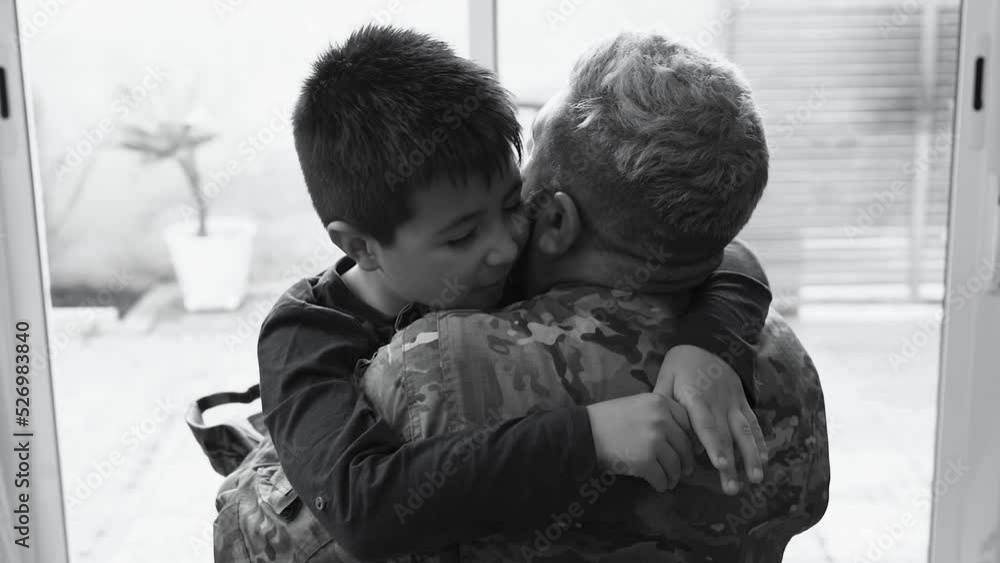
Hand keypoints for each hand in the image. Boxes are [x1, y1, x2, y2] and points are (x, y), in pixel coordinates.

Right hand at [586, 393, 694, 491]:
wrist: (584, 432)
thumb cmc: (607, 418)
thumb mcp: (637, 404)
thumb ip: (659, 412)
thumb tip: (680, 434)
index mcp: (660, 402)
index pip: (687, 421)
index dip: (691, 438)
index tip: (690, 449)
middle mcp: (661, 420)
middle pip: (684, 445)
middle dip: (686, 461)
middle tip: (685, 470)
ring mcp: (655, 441)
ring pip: (675, 464)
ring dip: (675, 476)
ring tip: (671, 481)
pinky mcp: (646, 462)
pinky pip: (662, 477)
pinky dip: (662, 484)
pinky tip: (660, 486)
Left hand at [653, 345, 766, 494]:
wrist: (710, 340)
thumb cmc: (682, 363)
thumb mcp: (666, 376)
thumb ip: (663, 402)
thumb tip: (659, 428)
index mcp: (696, 396)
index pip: (705, 424)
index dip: (713, 444)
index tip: (719, 464)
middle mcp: (719, 402)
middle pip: (726, 435)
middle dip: (731, 463)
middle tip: (732, 488)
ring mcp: (734, 403)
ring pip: (745, 432)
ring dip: (751, 456)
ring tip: (756, 479)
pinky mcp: (743, 403)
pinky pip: (754, 424)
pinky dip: (760, 443)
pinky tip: (764, 461)